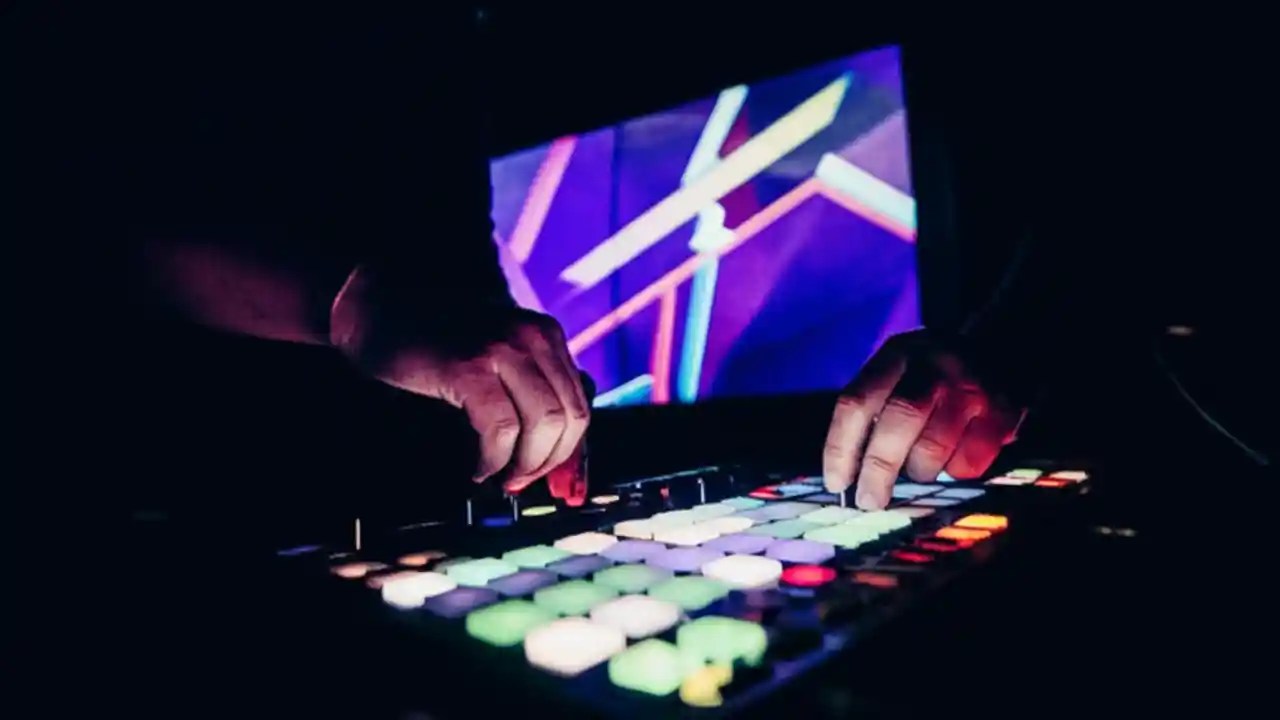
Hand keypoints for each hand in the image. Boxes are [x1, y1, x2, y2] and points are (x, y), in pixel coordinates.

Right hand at [330, 265, 590, 503]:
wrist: (378, 309)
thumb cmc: (435, 343)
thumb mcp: (497, 356)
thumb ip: (532, 388)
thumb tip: (565, 452)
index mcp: (546, 335)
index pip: (581, 404)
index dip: (568, 451)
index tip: (548, 478)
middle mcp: (532, 336)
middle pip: (571, 417)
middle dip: (548, 462)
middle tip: (518, 481)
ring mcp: (502, 348)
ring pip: (543, 424)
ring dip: (524, 464)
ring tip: (498, 476)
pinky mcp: (468, 366)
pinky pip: (501, 429)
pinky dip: (493, 459)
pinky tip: (477, 468)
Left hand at [822, 330, 1024, 508]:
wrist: (1001, 352)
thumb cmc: (933, 378)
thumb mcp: (899, 374)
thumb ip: (873, 413)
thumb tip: (847, 477)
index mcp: (897, 354)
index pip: (857, 401)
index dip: (841, 448)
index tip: (836, 483)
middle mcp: (935, 365)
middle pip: (899, 421)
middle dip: (879, 469)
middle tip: (870, 500)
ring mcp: (972, 386)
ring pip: (935, 446)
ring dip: (920, 471)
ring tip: (919, 471)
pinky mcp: (1005, 411)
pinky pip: (970, 461)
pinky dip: (954, 472)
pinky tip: (952, 464)